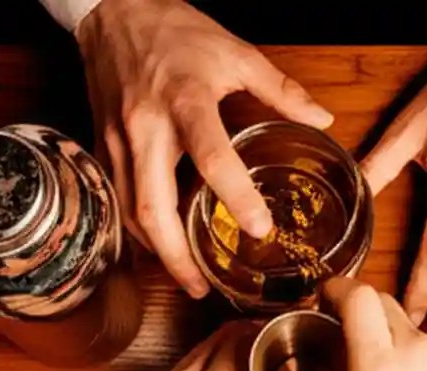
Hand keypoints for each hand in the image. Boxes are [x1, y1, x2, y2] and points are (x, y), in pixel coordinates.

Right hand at [76, 0, 333, 296]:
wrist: (112, 11)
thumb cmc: (174, 31)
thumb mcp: (235, 52)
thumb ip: (281, 90)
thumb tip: (322, 120)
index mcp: (186, 100)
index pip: (211, 156)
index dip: (236, 196)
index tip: (259, 227)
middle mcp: (147, 127)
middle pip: (153, 206)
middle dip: (176, 256)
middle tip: (202, 288)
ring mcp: (120, 140)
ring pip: (131, 212)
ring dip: (157, 251)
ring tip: (185, 277)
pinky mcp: (104, 146)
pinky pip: (120, 199)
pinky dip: (139, 229)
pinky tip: (160, 245)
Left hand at [87, 323, 307, 370]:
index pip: (245, 346)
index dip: (277, 341)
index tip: (302, 345)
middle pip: (227, 335)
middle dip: (262, 336)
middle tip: (293, 349)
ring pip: (209, 343)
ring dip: (241, 344)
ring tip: (271, 362)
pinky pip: (195, 359)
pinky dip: (221, 358)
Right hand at [259, 278, 426, 370]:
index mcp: (381, 370)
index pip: (357, 296)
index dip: (335, 288)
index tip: (321, 299)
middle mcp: (418, 353)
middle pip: (381, 303)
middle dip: (355, 311)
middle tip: (337, 338)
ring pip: (407, 328)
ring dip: (386, 340)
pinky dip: (413, 361)